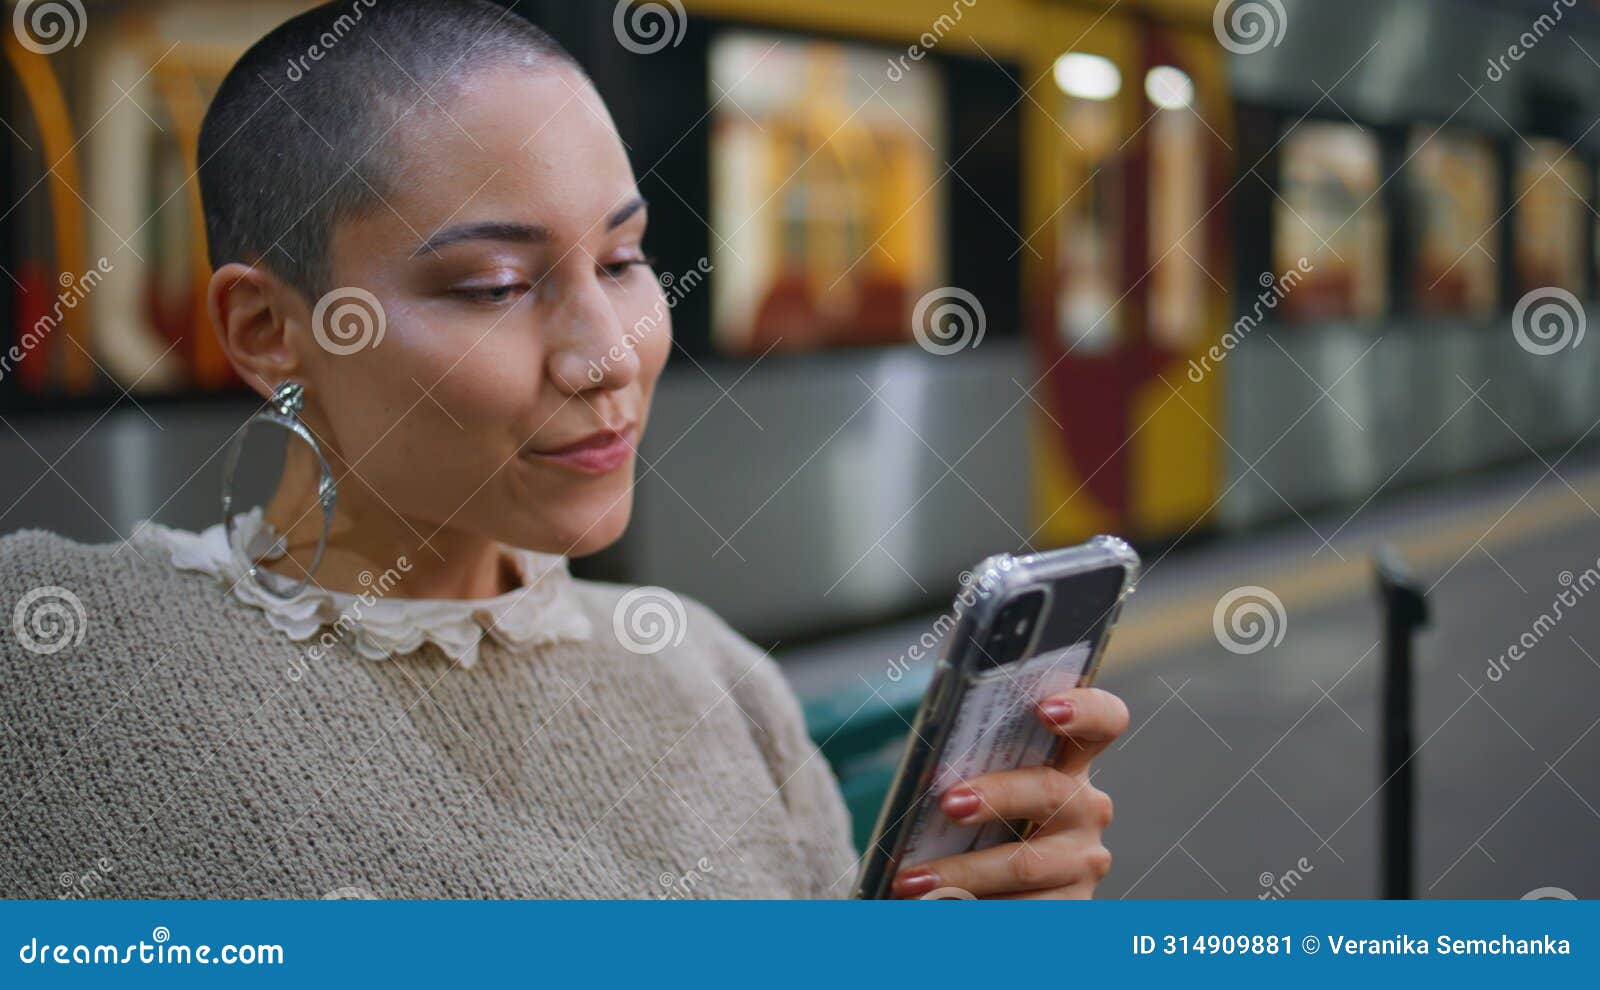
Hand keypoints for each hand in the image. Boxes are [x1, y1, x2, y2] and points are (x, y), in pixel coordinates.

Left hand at [890, 687, 1128, 898]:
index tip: (1043, 710)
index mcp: (1068, 762)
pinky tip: (932, 912)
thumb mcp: (977, 788)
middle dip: (997, 796)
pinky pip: (1020, 914)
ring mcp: (1084, 863)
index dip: (1084, 710)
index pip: (1103, 721)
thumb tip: (923, 771)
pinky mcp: (1070, 911)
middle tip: (949, 803)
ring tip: (912, 881)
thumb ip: (967, 767)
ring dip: (964, 873)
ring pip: (1026, 866)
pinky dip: (971, 912)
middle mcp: (1087, 810)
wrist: (987, 892)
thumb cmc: (974, 823)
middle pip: (1051, 791)